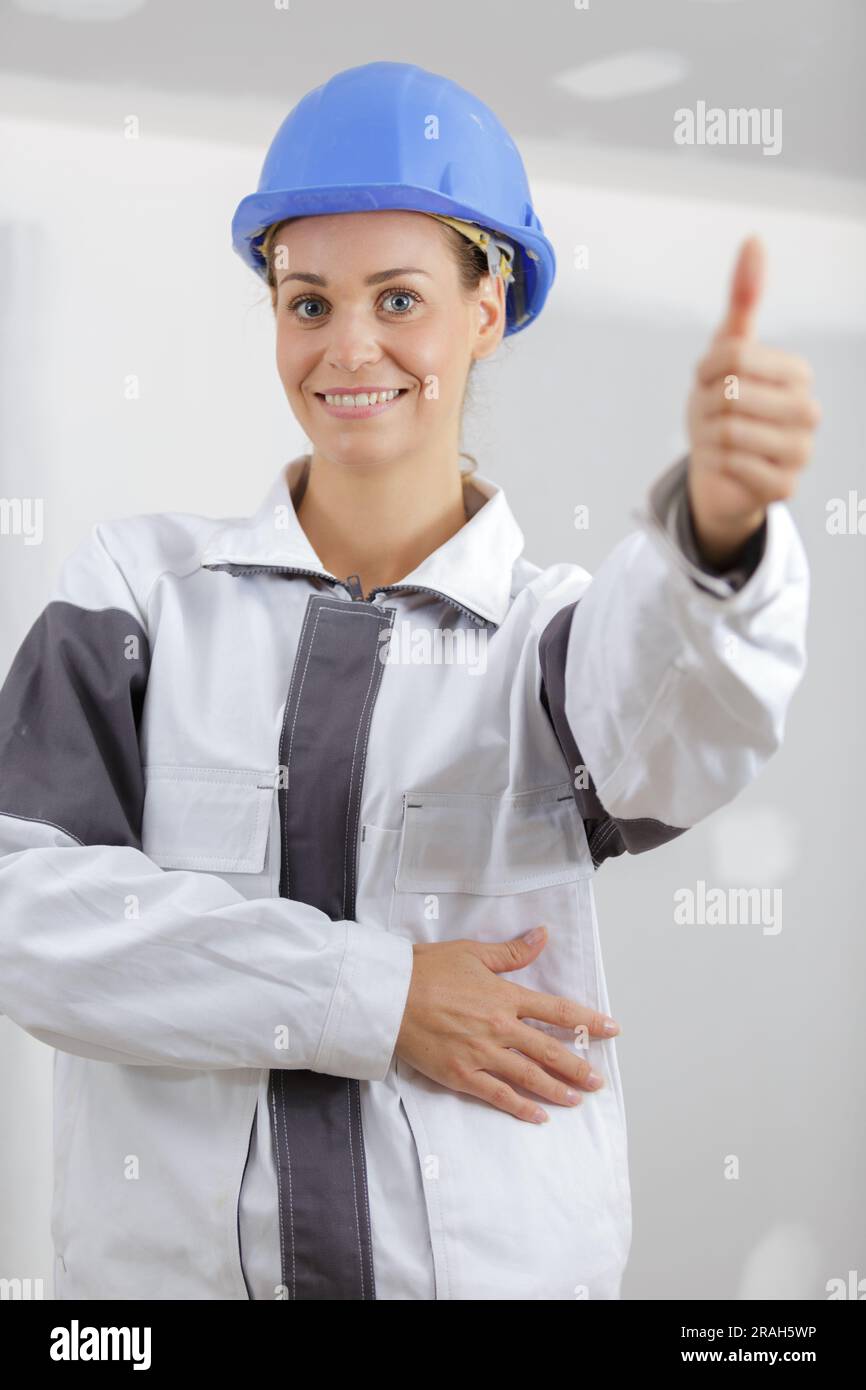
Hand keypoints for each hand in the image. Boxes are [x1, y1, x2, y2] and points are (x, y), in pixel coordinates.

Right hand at [394, 925, 619, 1122]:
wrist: (389, 994)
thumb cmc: (428, 969)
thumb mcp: (473, 953)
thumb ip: (512, 952)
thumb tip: (542, 935)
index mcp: (505, 996)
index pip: (558, 1012)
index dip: (588, 1021)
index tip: (611, 1029)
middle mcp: (500, 1027)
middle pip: (549, 1051)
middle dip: (578, 1067)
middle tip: (598, 1081)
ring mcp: (482, 1054)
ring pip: (529, 1077)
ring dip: (557, 1090)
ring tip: (577, 1099)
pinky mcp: (462, 1075)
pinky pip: (498, 1095)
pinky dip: (521, 1108)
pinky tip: (538, 1117)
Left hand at [685, 235, 821, 566]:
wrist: (715, 471)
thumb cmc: (722, 407)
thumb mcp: (726, 352)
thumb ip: (743, 298)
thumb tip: (754, 239)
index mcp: (798, 373)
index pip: (733, 356)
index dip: (706, 371)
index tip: (710, 383)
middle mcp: (808, 411)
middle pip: (731, 394)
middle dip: (707, 407)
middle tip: (714, 417)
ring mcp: (801, 452)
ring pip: (730, 432)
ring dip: (709, 438)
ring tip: (720, 442)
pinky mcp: (784, 488)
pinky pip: (734, 466)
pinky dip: (718, 465)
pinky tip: (727, 467)